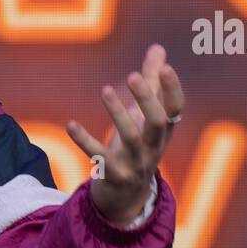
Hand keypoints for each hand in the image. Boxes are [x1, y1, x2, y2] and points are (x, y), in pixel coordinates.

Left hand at [66, 43, 184, 224]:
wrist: (126, 199)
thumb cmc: (136, 148)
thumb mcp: (144, 118)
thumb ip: (151, 83)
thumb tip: (158, 49)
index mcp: (163, 132)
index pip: (175, 109)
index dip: (173, 89)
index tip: (165, 67)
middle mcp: (153, 148)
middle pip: (157, 123)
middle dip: (147, 99)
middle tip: (133, 76)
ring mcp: (135, 164)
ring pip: (130, 138)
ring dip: (117, 114)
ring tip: (105, 90)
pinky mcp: (114, 176)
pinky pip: (100, 157)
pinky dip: (85, 141)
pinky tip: (71, 124)